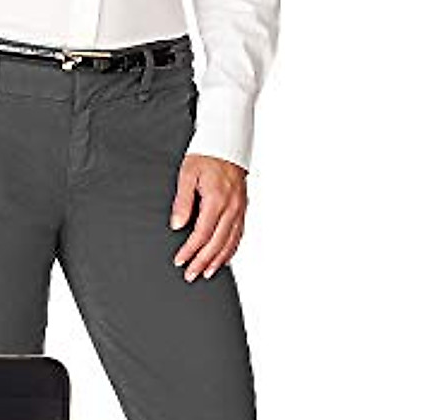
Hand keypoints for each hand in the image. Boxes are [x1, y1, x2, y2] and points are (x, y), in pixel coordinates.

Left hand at [169, 155, 248, 281]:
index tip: (180, 261)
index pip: (202, 234)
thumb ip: (182, 201)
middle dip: (202, 262)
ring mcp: (240, 209)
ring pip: (230, 242)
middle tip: (191, 275)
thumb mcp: (187, 175)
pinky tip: (223, 259)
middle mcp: (231, 207)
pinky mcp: (242, 209)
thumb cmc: (206, 156)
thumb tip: (177, 225)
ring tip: (207, 273)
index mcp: (216, 199)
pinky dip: (231, 249)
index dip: (190, 251)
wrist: (227, 144)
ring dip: (218, 260)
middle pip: (216, 243)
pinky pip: (239, 234)